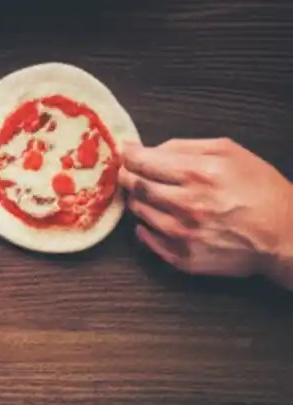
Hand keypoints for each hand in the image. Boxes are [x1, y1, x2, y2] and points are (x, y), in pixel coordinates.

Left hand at [119, 138, 292, 286]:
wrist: (283, 234)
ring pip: (139, 212)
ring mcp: (183, 235)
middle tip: (133, 174)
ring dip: (140, 201)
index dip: (129, 157)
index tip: (127, 154)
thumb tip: (143, 149)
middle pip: (135, 187)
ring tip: (156, 195)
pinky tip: (163, 217)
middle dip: (130, 177)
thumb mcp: (229, 152)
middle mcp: (187, 205)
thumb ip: (182, 147)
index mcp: (199, 174)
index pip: (142, 162)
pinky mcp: (182, 258)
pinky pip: (146, 238)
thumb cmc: (258, 188)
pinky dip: (147, 225)